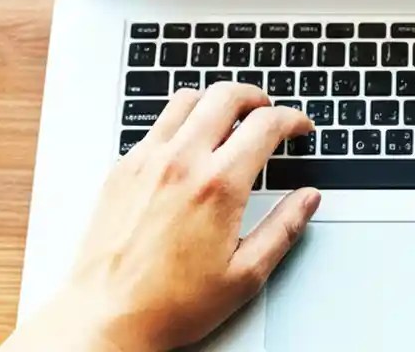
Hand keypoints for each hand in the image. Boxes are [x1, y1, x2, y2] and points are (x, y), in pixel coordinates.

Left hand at [0, 84, 319, 351]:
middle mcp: (181, 162)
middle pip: (225, 95)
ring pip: (187, 100)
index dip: (292, 119)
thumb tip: (307, 199)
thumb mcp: (245, 275)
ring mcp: (146, 161)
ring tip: (229, 117)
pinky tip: (189, 144)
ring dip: (215, 101)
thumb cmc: (171, 305)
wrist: (107, 318)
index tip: (299, 128)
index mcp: (218, 186)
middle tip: (267, 110)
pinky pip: (156, 125)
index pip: (266, 124)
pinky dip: (181, 122)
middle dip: (256, 96)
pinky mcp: (122, 169)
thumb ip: (284, 229)